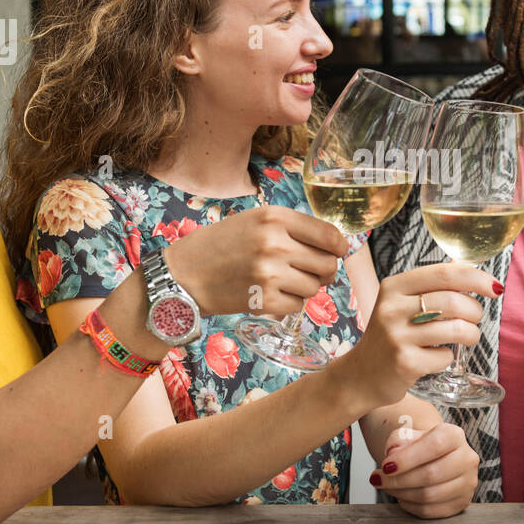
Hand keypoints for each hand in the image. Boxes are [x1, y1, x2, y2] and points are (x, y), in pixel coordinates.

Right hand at [164, 204, 346, 316]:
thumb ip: (292, 229)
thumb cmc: (221, 245)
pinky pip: (297, 305)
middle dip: (323, 270)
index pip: (329, 235)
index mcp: (275, 218)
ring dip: (304, 287)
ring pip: (315, 287)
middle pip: (328, 264)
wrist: (184, 274)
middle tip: (309, 270)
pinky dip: (289, 302)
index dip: (339, 247)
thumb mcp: (255, 220)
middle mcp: (275, 244)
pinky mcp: (264, 301)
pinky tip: (270, 293)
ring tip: (282, 280)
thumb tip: (334, 245)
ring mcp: (270, 274)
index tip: (337, 251)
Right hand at [332, 263, 499, 408]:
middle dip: (475, 311)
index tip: (495, 288)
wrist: (361, 375)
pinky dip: (449, 357)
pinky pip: (445, 356)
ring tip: (467, 337)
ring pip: (456, 329)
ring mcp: (396, 337)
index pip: (443, 273)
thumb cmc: (391, 335)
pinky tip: (437, 357)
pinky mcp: (405, 363)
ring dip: (471, 334)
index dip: (475, 278)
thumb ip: (431, 286)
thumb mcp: (401, 303)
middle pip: (453, 301)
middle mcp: (391, 308)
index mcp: (393, 286)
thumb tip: (468, 267)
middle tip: (474, 319)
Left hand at [373, 421, 478, 518]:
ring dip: (401, 493)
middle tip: (378, 479)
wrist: (433, 458)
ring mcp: (467, 483)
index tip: (385, 466)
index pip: (435, 445)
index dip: (408, 458)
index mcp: (455, 435)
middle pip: (432, 474)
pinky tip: (401, 496)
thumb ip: (398, 440)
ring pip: (430, 495)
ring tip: (387, 486)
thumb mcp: (406, 435)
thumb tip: (394, 453)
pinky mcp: (461, 503)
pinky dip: (410, 506)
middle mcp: (467, 458)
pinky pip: (431, 510)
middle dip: (399, 479)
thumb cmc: (418, 446)